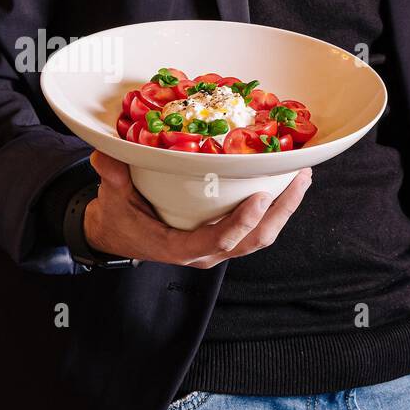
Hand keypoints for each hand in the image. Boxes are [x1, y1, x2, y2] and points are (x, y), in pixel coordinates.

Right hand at [83, 151, 312, 268]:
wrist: (120, 234)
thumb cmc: (120, 215)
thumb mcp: (112, 196)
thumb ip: (112, 176)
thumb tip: (107, 155)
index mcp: (179, 248)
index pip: (216, 242)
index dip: (240, 224)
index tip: (260, 198)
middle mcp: (206, 253)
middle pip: (253, 241)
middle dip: (280, 212)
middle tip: (299, 179)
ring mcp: (219, 248)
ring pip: (261, 237)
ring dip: (285, 209)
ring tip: (303, 177)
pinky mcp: (227, 239)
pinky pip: (258, 229)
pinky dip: (276, 208)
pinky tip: (288, 183)